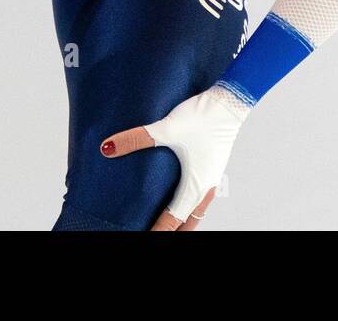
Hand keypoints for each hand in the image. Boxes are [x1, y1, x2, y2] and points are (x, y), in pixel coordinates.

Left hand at [100, 84, 249, 230]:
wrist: (230, 102)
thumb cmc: (204, 118)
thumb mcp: (167, 129)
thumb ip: (137, 139)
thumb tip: (108, 147)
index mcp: (194, 187)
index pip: (172, 222)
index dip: (155, 232)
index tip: (139, 236)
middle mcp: (205, 189)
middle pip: (186, 224)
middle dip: (170, 232)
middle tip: (150, 232)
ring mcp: (211, 180)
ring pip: (195, 213)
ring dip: (180, 222)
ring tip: (162, 223)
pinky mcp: (212, 170)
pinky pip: (200, 200)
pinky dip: (187, 208)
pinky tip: (177, 198)